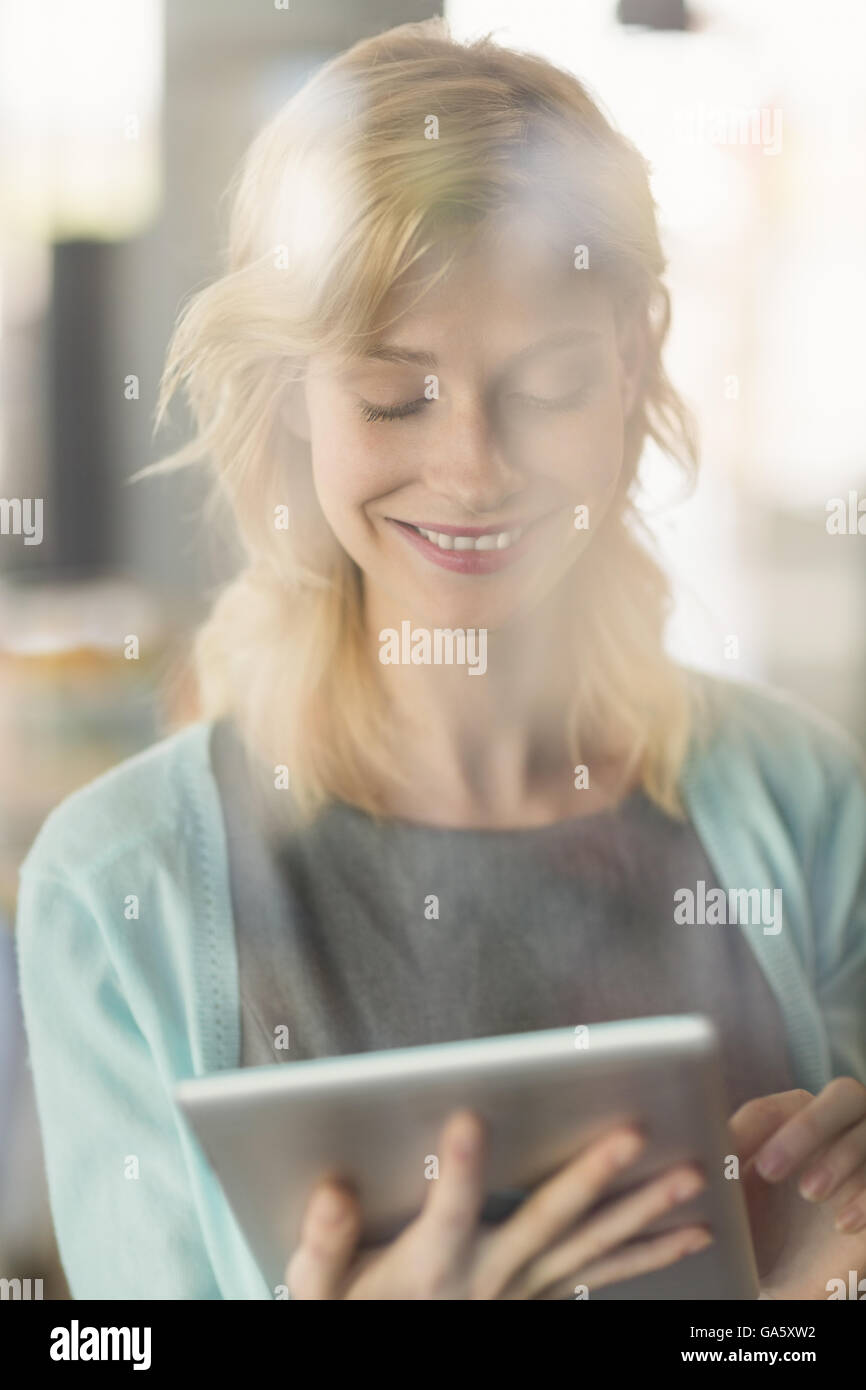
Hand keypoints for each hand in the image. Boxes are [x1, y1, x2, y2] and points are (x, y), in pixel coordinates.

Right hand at [286, 1109, 712, 1298]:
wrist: (395, 1350)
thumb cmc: (358, 1313)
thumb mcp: (321, 1293)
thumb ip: (322, 1248)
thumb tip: (332, 1192)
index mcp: (431, 1267)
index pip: (448, 1210)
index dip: (460, 1167)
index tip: (468, 1117)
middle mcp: (488, 1278)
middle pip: (547, 1222)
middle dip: (592, 1175)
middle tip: (634, 1134)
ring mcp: (525, 1290)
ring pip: (593, 1249)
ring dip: (644, 1214)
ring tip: (692, 1180)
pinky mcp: (544, 1296)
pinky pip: (605, 1277)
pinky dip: (650, 1256)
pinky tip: (689, 1236)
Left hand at [729, 1081, 865, 1299]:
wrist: (801, 1277)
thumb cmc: (767, 1232)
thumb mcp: (741, 1207)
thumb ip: (721, 1178)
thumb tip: (690, 1163)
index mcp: (792, 1120)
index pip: (770, 1111)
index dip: (747, 1131)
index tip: (724, 1159)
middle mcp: (839, 1125)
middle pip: (838, 1096)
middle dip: (804, 1128)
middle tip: (769, 1169)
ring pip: (865, 1134)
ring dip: (836, 1159)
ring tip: (809, 1193)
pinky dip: (864, 1198)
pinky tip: (842, 1224)